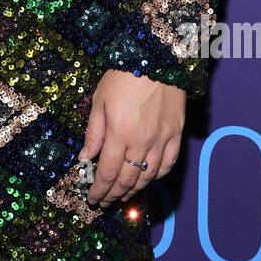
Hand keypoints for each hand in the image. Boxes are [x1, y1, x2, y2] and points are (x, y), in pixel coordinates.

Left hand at [80, 70, 185, 207]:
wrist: (156, 57)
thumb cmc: (123, 75)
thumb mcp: (99, 100)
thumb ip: (93, 133)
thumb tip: (84, 158)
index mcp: (119, 133)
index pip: (107, 173)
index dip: (99, 190)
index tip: (92, 199)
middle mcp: (141, 142)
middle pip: (127, 179)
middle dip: (113, 195)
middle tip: (105, 202)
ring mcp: (162, 140)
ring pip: (148, 176)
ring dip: (134, 190)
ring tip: (122, 196)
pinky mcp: (176, 134)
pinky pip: (168, 164)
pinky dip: (156, 177)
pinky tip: (147, 179)